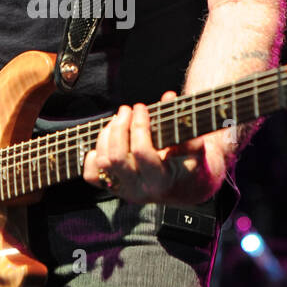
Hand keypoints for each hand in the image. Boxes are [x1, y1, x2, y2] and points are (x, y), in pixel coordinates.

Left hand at [82, 92, 226, 205]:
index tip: (142, 107)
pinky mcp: (113, 188)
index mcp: (162, 180)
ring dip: (106, 136)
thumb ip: (183, 123)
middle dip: (119, 128)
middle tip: (126, 110)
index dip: (139, 126)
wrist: (186, 188)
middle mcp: (139, 189)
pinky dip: (92, 156)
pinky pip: (91, 175)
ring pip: (103, 162)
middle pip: (117, 157)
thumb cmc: (191, 163)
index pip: (142, 152)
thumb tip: (168, 97)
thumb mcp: (195, 146)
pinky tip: (105, 140)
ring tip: (118, 120)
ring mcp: (124, 190)